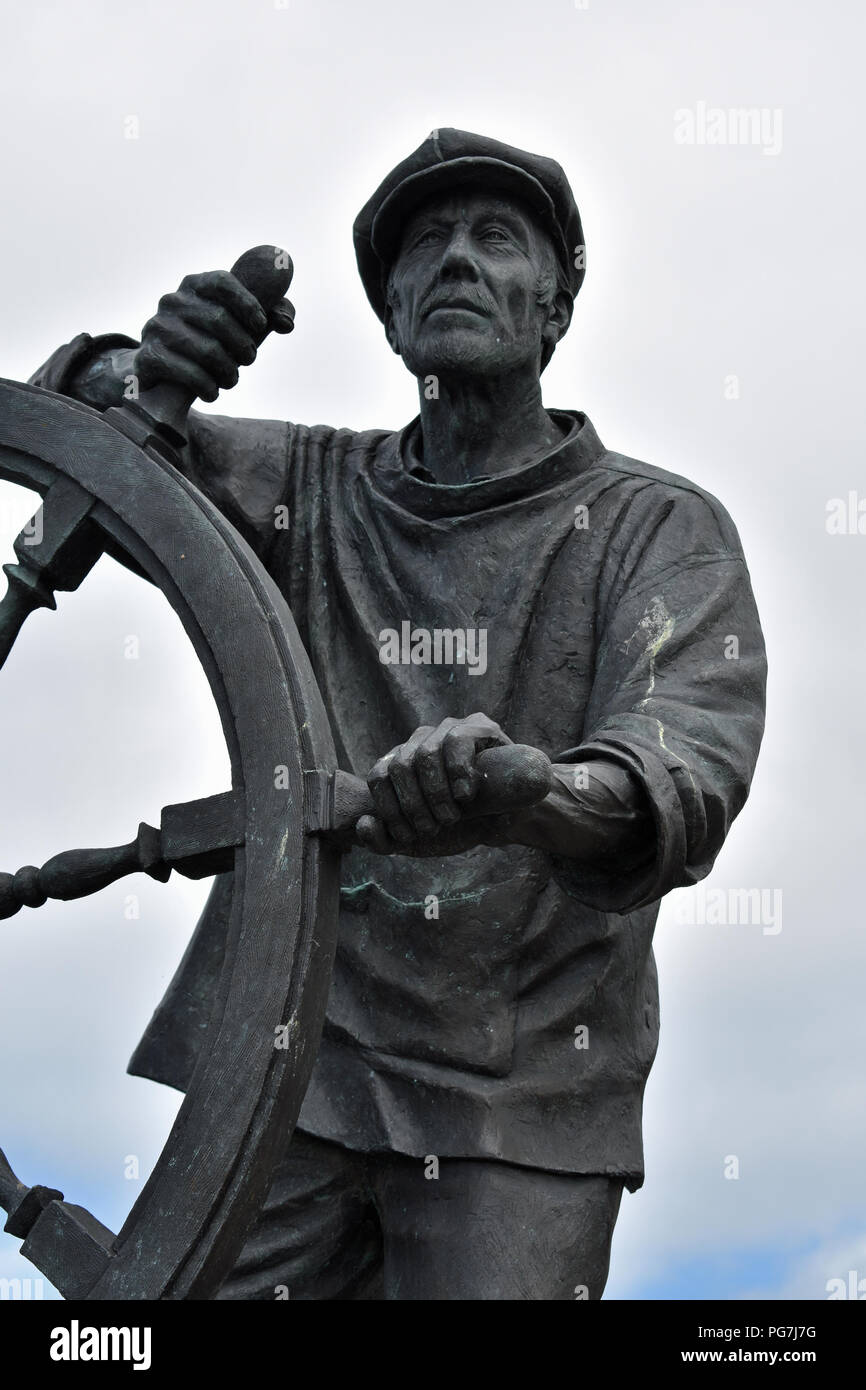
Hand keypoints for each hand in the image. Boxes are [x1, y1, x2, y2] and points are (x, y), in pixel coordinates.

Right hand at [134, 268, 294, 402]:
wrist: (159, 371)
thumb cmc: (207, 342)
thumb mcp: (238, 326)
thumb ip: (270, 316)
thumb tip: (287, 322)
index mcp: (194, 285)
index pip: (222, 281)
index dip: (247, 302)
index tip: (261, 324)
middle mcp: (172, 301)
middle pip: (219, 319)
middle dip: (243, 345)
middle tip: (248, 359)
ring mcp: (157, 327)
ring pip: (207, 350)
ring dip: (229, 371)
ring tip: (231, 379)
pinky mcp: (149, 357)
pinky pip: (189, 373)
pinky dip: (208, 387)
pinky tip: (212, 392)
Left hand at [355, 713, 514, 855]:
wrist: (507, 819)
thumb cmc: (460, 825)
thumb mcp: (418, 839)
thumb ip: (385, 840)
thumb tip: (365, 823)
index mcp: (402, 762)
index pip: (379, 776)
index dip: (390, 809)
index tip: (409, 835)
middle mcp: (421, 741)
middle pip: (399, 765)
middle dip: (414, 805)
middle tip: (433, 828)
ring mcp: (448, 729)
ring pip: (425, 753)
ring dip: (435, 793)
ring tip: (452, 815)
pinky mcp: (478, 725)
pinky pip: (456, 740)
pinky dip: (458, 772)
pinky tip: (465, 795)